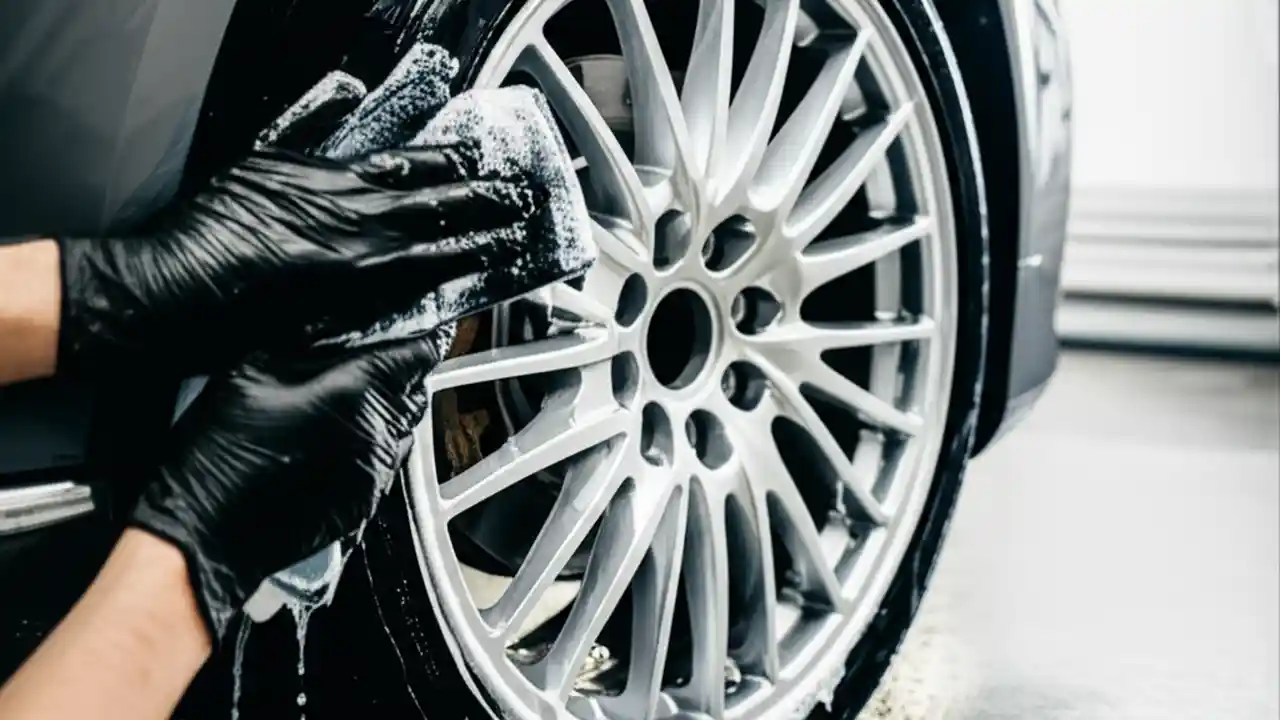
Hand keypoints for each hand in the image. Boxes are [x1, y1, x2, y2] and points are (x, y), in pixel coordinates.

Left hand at [55, 146, 534, 376]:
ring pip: (385, 167)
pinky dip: (336, 110)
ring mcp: (308, 185)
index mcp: (356, 263)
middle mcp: (342, 216)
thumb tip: (401, 293)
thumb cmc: (228, 330)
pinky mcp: (270, 167)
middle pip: (426, 201)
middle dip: (475, 199)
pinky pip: (314, 133)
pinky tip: (354, 91)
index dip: (476, 244)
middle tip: (510, 194)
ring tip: (464, 156)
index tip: (507, 238)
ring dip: (431, 163)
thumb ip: (363, 305)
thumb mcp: (310, 333)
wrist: (156, 299)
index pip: (434, 248)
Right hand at [130, 336, 442, 639]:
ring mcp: (376, 471)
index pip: (417, 354)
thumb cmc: (223, 451)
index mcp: (357, 390)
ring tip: (346, 408)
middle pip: (414, 392)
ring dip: (386, 414)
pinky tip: (333, 446)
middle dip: (400, 377)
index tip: (416, 332)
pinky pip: (384, 463)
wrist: (210, 532)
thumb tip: (334, 333)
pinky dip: (371, 447)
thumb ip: (305, 348)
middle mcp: (379, 430)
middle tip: (369, 367)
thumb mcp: (251, 372)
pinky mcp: (366, 502)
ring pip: (403, 429)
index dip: (419, 339)